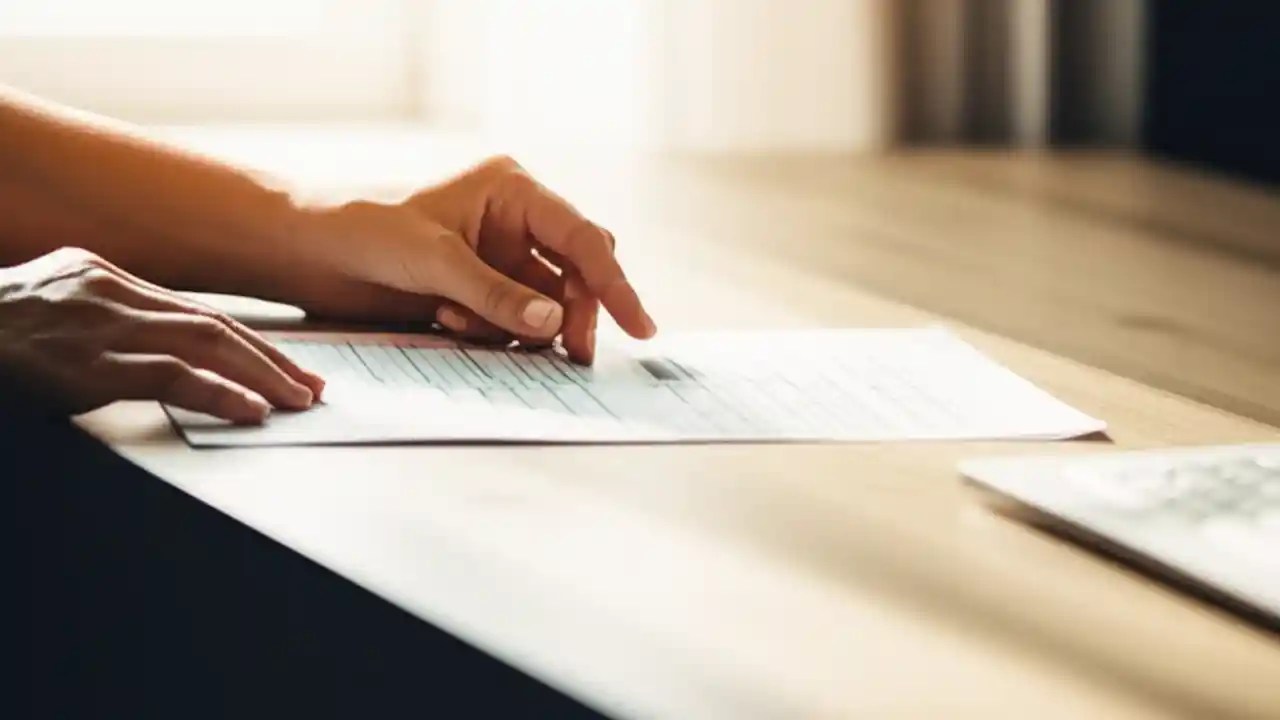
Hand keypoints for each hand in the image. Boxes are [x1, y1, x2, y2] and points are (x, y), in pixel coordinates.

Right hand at [0, 248, 323, 422]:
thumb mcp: (45, 315)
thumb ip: (99, 326)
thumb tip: (155, 355)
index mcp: (99, 275)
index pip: (195, 311)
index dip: (248, 342)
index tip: (286, 367)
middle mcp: (105, 289)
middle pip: (213, 323)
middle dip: (270, 359)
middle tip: (311, 388)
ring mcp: (94, 322)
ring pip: (204, 342)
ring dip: (261, 376)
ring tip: (297, 402)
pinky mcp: (79, 361)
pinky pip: (168, 375)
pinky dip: (218, 393)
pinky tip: (250, 412)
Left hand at [299, 156, 655, 363]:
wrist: (307, 251)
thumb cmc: (364, 230)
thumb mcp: (435, 261)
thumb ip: (499, 295)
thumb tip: (557, 325)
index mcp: (513, 189)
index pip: (583, 239)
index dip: (615, 284)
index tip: (640, 327)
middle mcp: (515, 219)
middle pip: (576, 275)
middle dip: (570, 314)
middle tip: (568, 356)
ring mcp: (499, 256)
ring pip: (545, 304)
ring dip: (516, 326)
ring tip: (461, 321)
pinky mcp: (479, 287)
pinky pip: (513, 321)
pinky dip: (492, 331)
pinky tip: (447, 320)